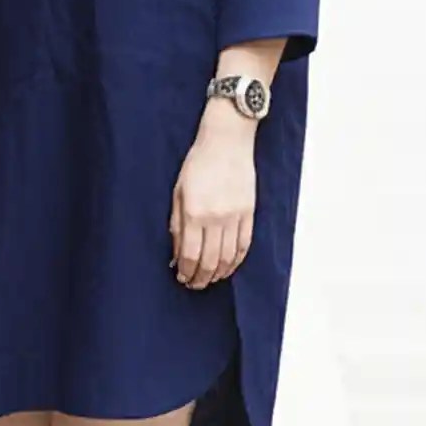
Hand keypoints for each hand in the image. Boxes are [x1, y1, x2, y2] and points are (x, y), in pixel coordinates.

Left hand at [170, 100, 256, 289]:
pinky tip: (228, 267)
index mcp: (194, 213)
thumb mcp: (178, 192)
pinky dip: (236, 261)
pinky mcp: (249, 213)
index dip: (185, 272)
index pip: (190, 255)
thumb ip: (176, 224)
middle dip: (200, 278)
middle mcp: (215, 218)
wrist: (227, 141)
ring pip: (228, 257)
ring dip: (218, 273)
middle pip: (209, 261)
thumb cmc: (198, 163)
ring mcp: (235, 217)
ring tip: (209, 280)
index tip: (181, 278)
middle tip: (194, 284)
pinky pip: (244, 245)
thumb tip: (176, 253)